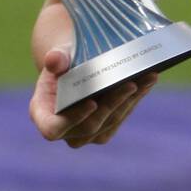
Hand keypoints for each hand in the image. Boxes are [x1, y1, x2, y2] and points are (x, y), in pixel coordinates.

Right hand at [29, 47, 158, 147]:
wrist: (72, 69)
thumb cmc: (62, 62)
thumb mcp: (57, 57)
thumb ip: (55, 59)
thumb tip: (54, 59)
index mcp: (43, 115)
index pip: (53, 128)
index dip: (72, 119)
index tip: (91, 103)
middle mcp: (64, 130)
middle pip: (90, 125)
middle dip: (112, 104)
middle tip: (130, 84)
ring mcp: (86, 134)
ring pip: (110, 122)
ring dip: (129, 100)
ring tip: (146, 78)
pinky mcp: (106, 129)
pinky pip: (121, 117)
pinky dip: (135, 98)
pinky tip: (147, 81)